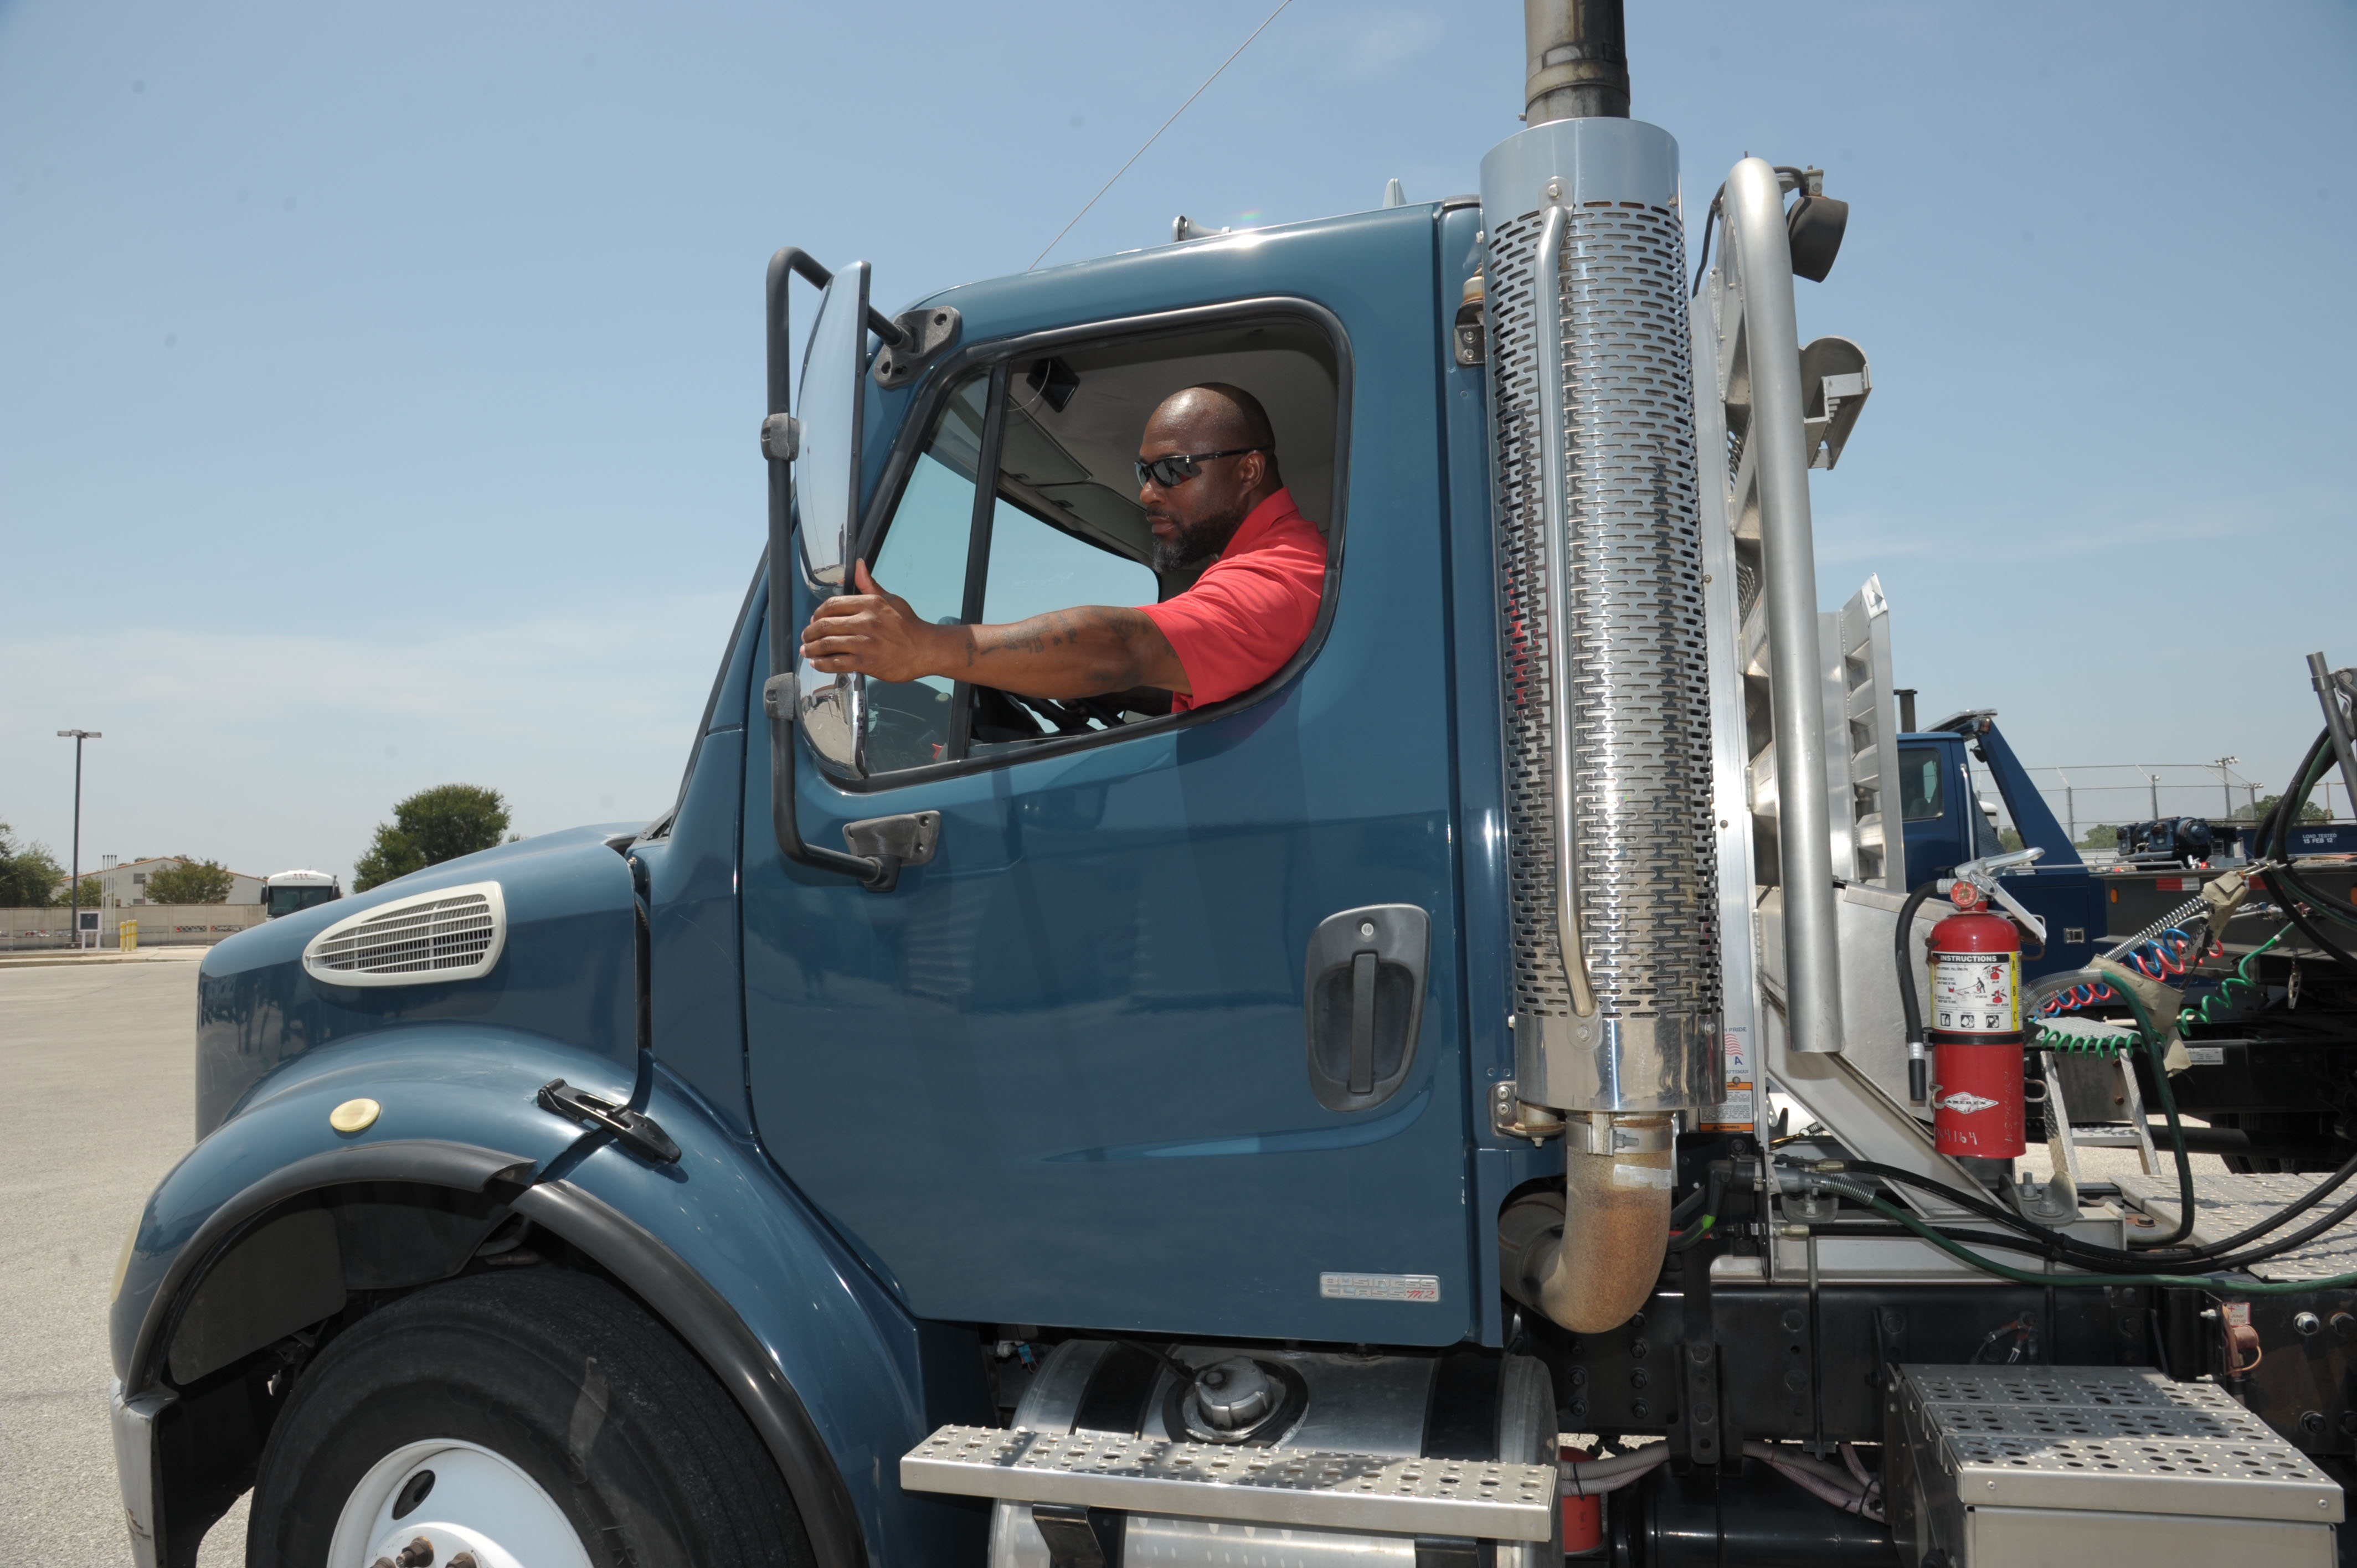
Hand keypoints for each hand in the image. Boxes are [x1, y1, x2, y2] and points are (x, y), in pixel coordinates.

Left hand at [800, 562, 952, 682]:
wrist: (927, 649)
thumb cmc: (909, 625)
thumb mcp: (890, 599)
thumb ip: (869, 584)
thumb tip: (859, 564)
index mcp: (869, 604)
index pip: (832, 605)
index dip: (818, 613)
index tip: (814, 620)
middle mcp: (865, 622)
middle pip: (825, 625)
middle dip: (810, 632)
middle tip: (806, 637)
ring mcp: (865, 643)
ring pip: (827, 644)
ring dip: (812, 648)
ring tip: (807, 650)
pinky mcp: (867, 662)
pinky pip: (836, 662)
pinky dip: (822, 664)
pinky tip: (817, 663)